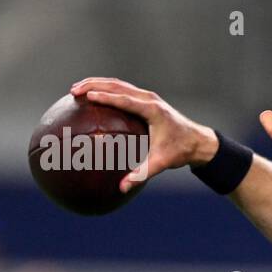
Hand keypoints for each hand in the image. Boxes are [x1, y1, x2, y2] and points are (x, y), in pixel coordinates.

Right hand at [68, 77, 217, 192]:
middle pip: (118, 86)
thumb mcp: (161, 163)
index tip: (87, 97)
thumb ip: (142, 174)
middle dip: (94, 85)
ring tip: (76, 90)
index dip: (106, 97)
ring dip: (97, 84)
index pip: (125, 100)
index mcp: (153, 110)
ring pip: (118, 84)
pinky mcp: (146, 100)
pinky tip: (91, 97)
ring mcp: (148, 97)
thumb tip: (122, 188)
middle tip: (73, 91)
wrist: (197, 141)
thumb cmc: (180, 152)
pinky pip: (122, 90)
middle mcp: (150, 99)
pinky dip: (106, 90)